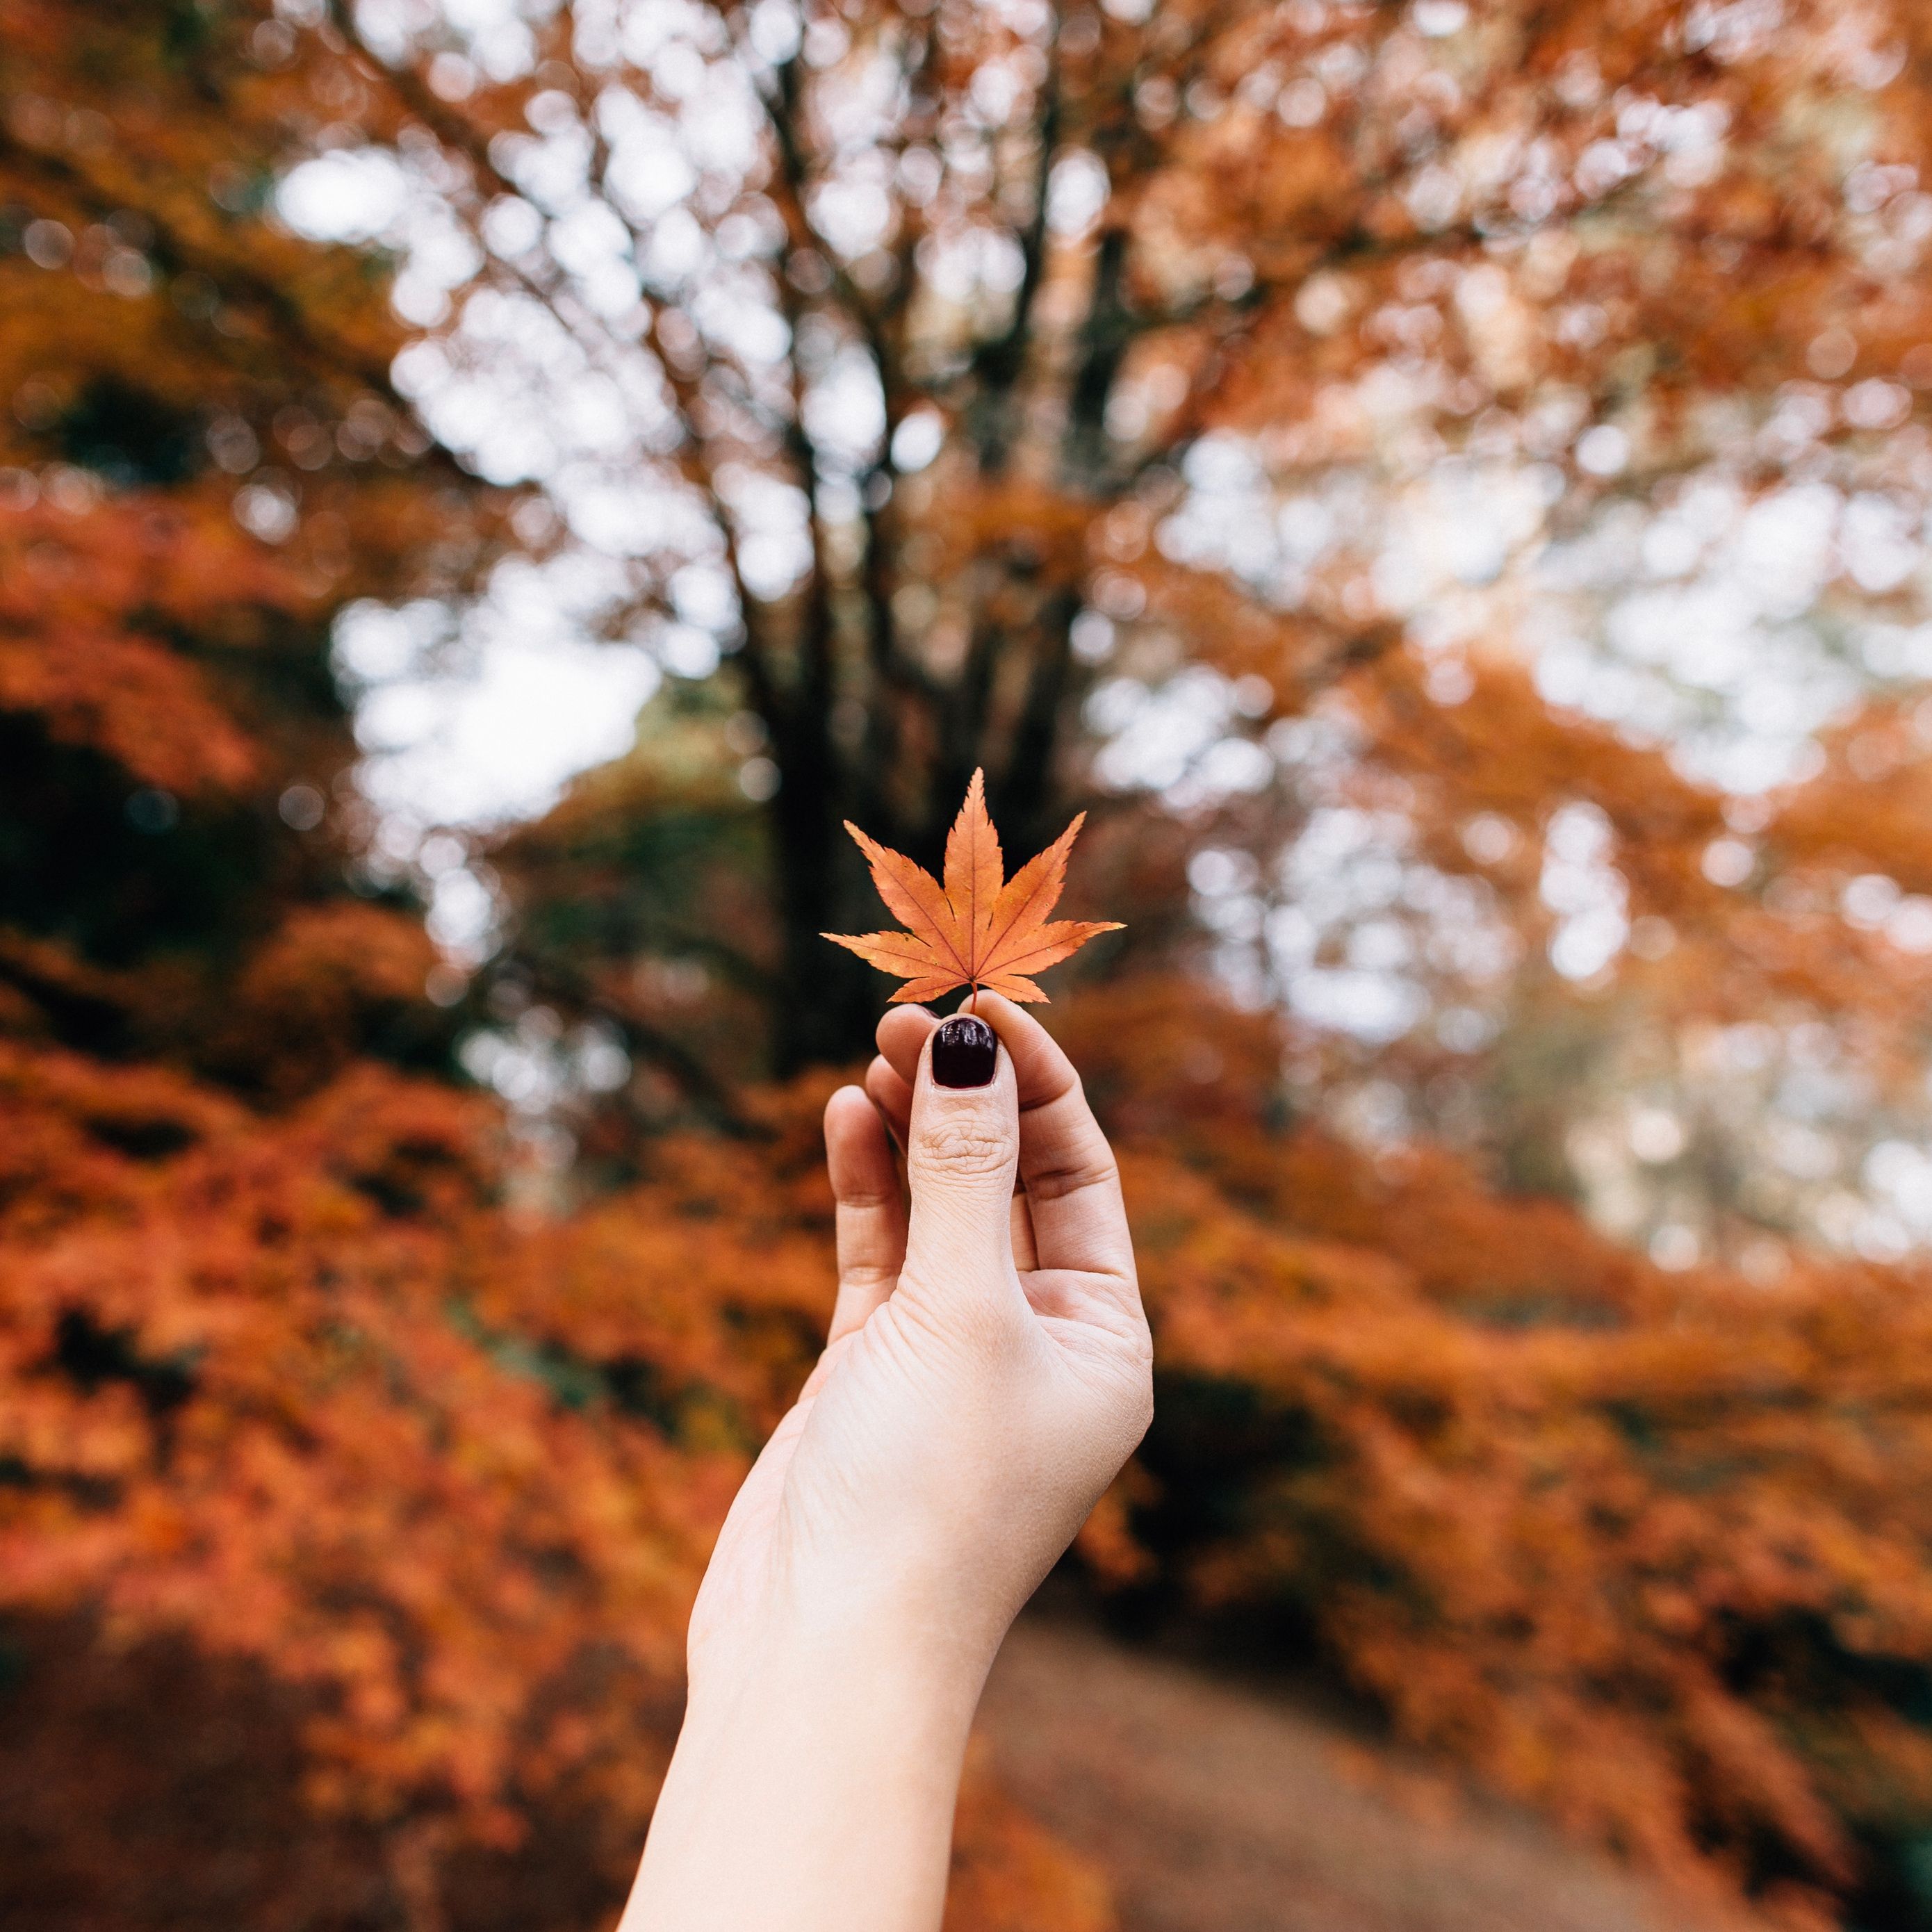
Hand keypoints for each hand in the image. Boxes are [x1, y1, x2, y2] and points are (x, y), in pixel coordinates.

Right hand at [685, 991, 1153, 1692]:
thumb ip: (960, 1171)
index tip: (979, 1004)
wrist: (822, 1655)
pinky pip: (878, 1252)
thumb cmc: (923, 1493)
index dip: (1035, 1081)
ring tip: (871, 1052)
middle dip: (964, 1096)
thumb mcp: (959, 1311)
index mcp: (1104, 1338)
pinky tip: (843, 1116)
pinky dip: (864, 1184)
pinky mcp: (872, 1369)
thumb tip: (971, 1043)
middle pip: (1007, 1180)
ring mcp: (951, 1354)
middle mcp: (1038, 1340)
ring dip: (909, 1128)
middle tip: (904, 1016)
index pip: (1080, 1172)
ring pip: (936, 1208)